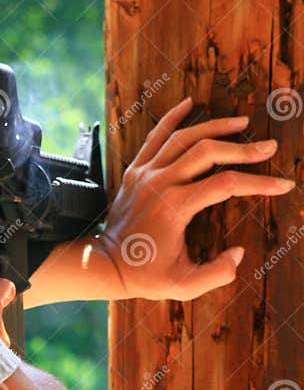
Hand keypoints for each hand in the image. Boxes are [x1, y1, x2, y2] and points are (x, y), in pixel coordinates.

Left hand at [101, 97, 295, 300]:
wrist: (105, 263)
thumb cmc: (146, 275)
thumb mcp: (184, 285)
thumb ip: (217, 273)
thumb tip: (240, 252)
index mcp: (175, 208)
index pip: (226, 185)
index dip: (259, 183)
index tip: (283, 185)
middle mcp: (160, 183)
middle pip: (207, 153)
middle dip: (242, 149)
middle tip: (269, 147)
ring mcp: (145, 173)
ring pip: (182, 138)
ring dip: (214, 126)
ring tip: (240, 122)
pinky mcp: (136, 170)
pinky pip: (154, 136)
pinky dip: (172, 118)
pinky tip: (189, 104)